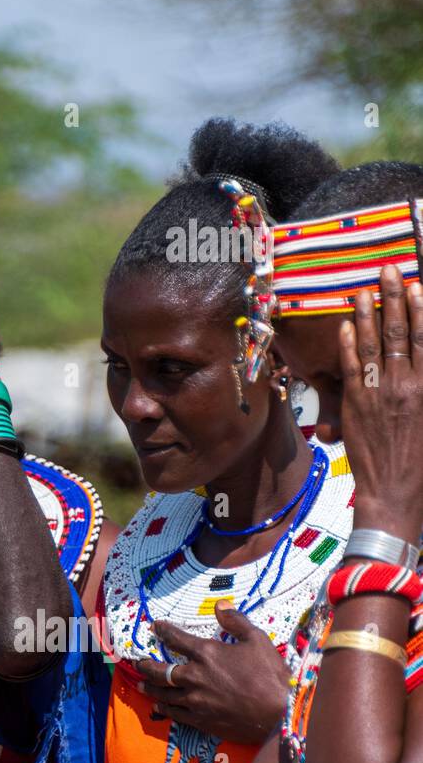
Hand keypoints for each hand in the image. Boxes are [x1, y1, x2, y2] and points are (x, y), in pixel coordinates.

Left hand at [134, 601, 290, 744]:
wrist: (279, 716)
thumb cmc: (271, 676)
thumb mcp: (258, 641)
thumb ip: (236, 622)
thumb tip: (219, 605)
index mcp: (207, 654)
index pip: (176, 638)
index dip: (163, 630)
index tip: (155, 626)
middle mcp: (195, 676)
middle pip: (161, 670)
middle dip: (146, 665)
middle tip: (137, 662)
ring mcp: (195, 700)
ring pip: (164, 693)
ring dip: (150, 687)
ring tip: (140, 684)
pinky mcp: (201, 720)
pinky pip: (175, 714)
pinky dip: (164, 709)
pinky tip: (158, 707)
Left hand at [337, 265, 422, 541]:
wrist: (396, 492)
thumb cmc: (421, 461)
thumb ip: (422, 391)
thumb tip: (418, 364)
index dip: (421, 310)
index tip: (417, 286)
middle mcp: (407, 385)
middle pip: (401, 333)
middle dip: (394, 299)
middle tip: (388, 270)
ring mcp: (379, 393)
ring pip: (374, 345)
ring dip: (368, 314)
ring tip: (362, 289)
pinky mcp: (356, 405)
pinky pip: (350, 368)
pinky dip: (348, 345)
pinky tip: (346, 325)